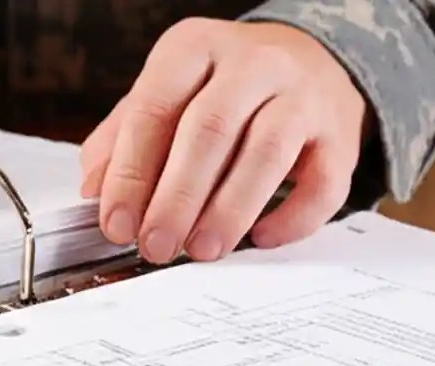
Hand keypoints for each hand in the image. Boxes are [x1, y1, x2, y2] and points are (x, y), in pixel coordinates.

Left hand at [79, 19, 369, 263]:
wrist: (309, 60)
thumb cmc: (221, 89)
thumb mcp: (165, 94)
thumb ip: (122, 139)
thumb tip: (94, 193)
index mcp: (194, 47)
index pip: (154, 108)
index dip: (131, 172)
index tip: (117, 224)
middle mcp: (252, 63)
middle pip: (210, 130)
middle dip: (177, 197)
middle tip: (157, 246)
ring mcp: (303, 95)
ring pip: (267, 152)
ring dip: (230, 210)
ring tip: (202, 250)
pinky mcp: (340, 134)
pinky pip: (322, 182)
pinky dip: (292, 217)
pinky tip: (262, 238)